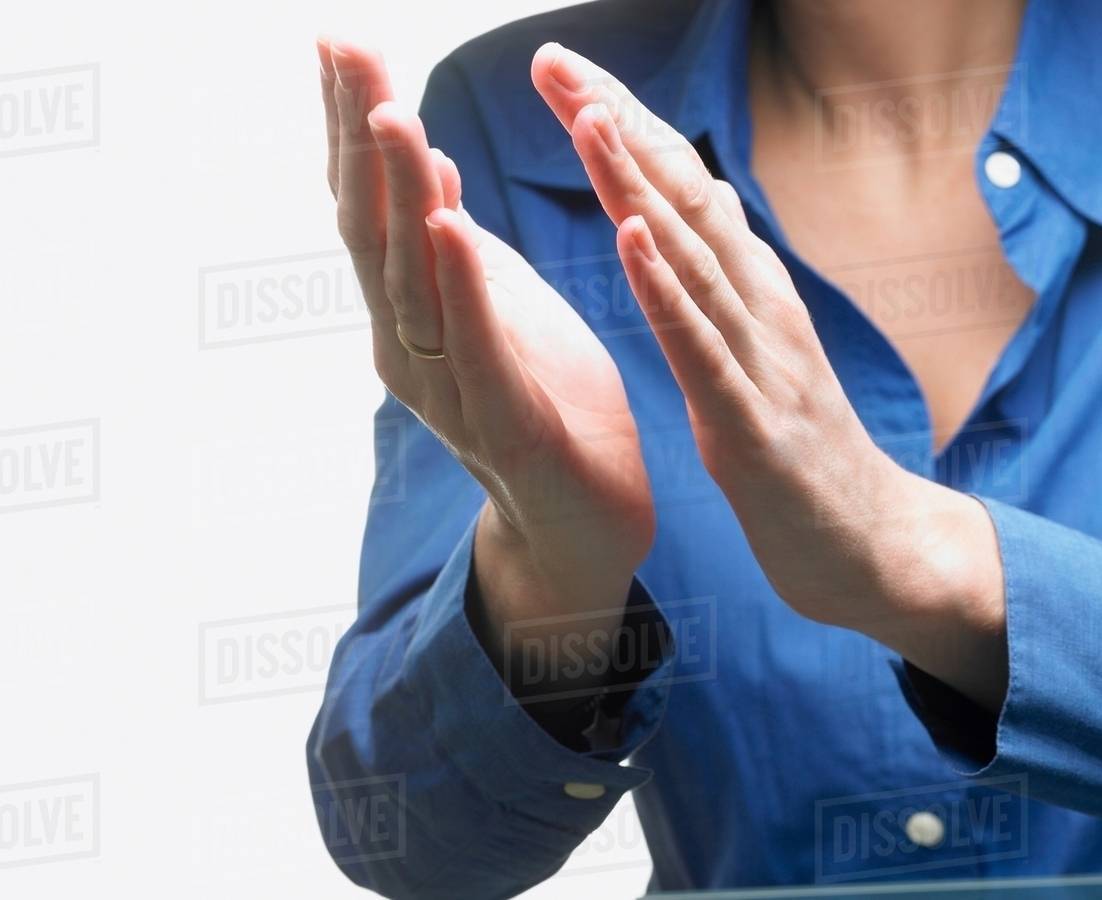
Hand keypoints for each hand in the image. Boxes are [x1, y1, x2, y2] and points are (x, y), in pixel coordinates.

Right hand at [316, 40, 653, 644]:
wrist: (581, 518)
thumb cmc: (546, 404)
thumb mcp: (500, 304)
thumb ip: (455, 246)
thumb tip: (429, 169)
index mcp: (415, 311)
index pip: (375, 203)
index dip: (355, 125)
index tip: (343, 45)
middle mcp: (412, 346)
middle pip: (375, 230)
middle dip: (361, 138)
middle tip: (346, 50)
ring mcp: (449, 388)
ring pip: (413, 283)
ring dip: (401, 197)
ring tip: (392, 119)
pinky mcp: (504, 424)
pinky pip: (475, 346)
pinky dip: (462, 284)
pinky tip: (450, 224)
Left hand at [531, 43, 1007, 709]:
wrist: (873, 548)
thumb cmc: (804, 455)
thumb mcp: (759, 358)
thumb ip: (726, 289)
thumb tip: (696, 219)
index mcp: (752, 297)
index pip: (683, 193)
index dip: (625, 129)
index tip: (566, 74)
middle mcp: (761, 311)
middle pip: (685, 201)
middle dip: (618, 127)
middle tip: (557, 61)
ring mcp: (762, 365)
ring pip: (692, 260)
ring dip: (639, 185)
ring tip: (590, 119)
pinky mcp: (755, 427)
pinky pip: (704, 351)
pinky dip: (668, 291)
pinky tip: (634, 240)